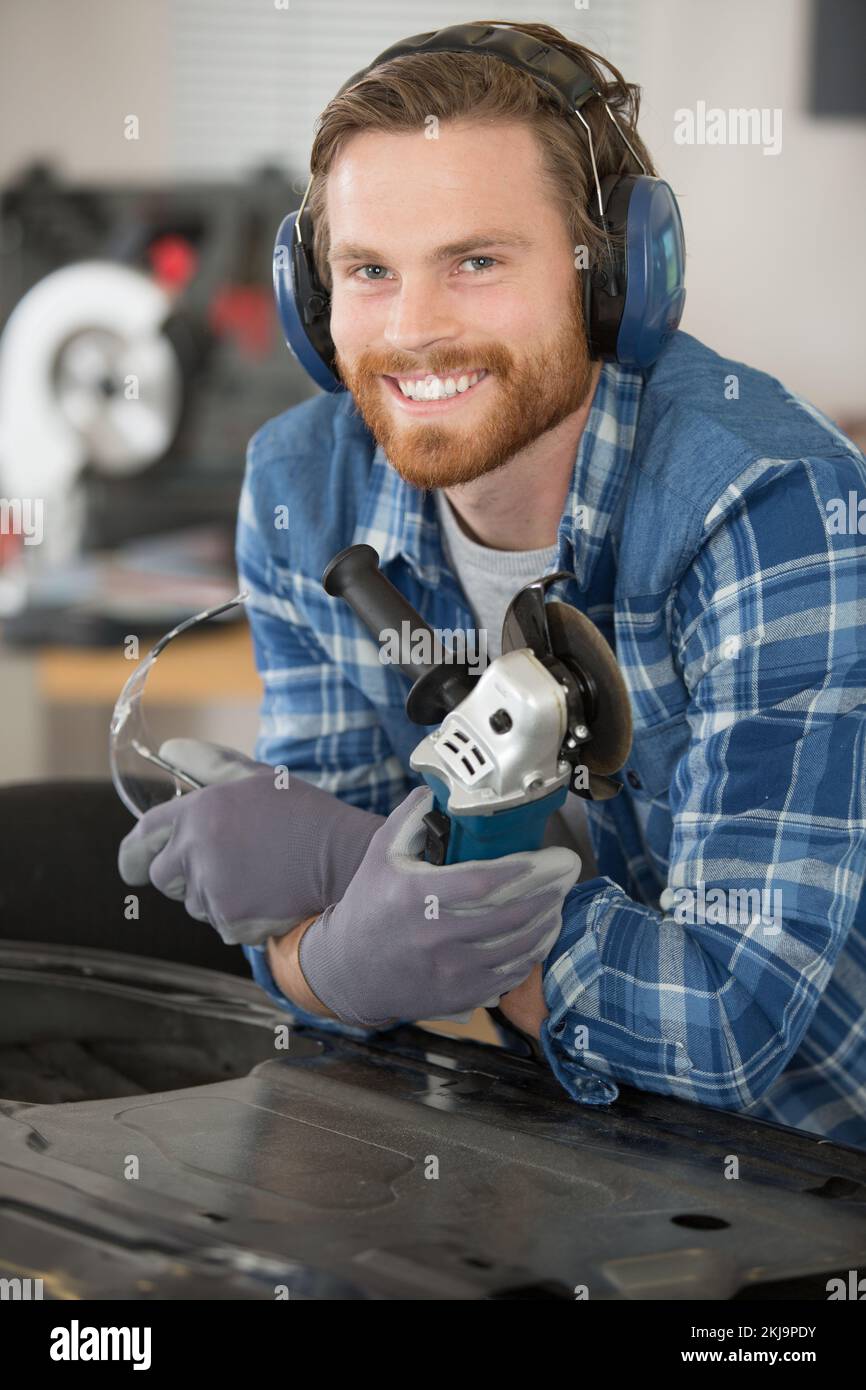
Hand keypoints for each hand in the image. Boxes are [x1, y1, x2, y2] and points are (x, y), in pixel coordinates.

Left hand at [117, 738, 384, 945]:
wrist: (345, 859)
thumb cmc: (304, 816)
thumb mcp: (256, 779)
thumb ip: (207, 764)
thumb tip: (167, 749)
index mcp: (200, 809)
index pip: (145, 833)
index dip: (133, 853)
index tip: (133, 869)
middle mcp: (196, 847)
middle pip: (163, 876)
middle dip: (184, 878)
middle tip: (228, 869)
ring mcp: (210, 885)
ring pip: (194, 904)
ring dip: (216, 898)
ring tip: (260, 879)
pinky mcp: (228, 918)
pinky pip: (219, 925)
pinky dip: (239, 919)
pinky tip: (270, 899)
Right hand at [297, 785, 580, 1026]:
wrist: (348, 971)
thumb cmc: (367, 906)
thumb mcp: (380, 855)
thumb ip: (409, 819)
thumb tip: (435, 789)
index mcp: (417, 897)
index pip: (482, 882)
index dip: (521, 870)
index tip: (547, 858)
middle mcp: (436, 937)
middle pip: (509, 915)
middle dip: (548, 892)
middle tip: (568, 873)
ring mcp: (449, 971)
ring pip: (515, 948)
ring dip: (545, 924)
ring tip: (559, 903)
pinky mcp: (457, 995)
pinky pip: (507, 977)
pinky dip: (530, 956)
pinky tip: (540, 938)